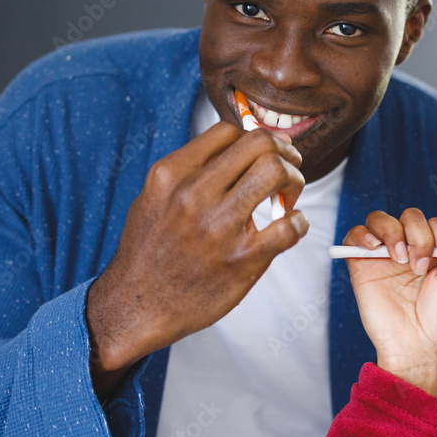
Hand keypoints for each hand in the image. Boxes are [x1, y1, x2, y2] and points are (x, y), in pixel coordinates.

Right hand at [85, 122, 308, 398]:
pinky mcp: (242, 258)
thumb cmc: (149, 252)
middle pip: (259, 143)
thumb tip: (236, 150)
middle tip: (290, 166)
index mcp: (171, 174)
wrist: (136, 306)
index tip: (265, 151)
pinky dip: (300, 221)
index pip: (228, 131)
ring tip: (290, 194)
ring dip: (295, 179)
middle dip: (284, 150)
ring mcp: (219, 226)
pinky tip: (293, 225)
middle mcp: (194, 194)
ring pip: (276, 171)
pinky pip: (289, 225)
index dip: (254, 137)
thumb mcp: (154, 197)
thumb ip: (190, 172)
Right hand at [345, 199, 436, 397]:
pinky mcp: (361, 264)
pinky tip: (375, 249)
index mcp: (433, 250)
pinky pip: (355, 234)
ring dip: (393, 233)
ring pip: (381, 219)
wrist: (417, 347)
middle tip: (420, 267)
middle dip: (420, 236)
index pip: (436, 222)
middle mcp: (408, 248)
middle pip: (410, 216)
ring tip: (400, 259)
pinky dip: (363, 235)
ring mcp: (383, 256)